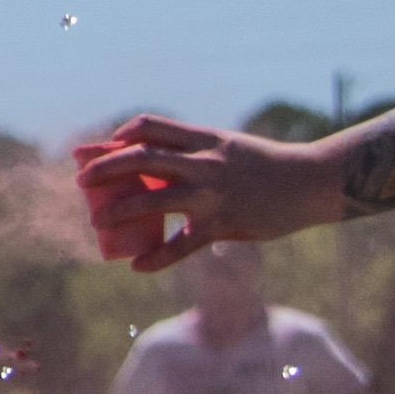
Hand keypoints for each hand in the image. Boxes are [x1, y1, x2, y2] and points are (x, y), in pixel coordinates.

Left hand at [68, 115, 343, 270]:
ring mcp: (212, 193)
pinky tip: (138, 266)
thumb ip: (198, 154)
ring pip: (152, 201)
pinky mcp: (222, 224)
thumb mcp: (230, 148)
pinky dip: (155, 258)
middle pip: (139, 158)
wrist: (310, 182)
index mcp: (203, 138)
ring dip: (119, 213)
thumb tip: (160, 167)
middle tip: (83, 181)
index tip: (103, 147)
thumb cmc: (268, 166)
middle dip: (104, 169)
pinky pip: (180, 245)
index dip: (119, 135)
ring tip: (98, 224)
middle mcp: (203, 162)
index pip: (149, 127)